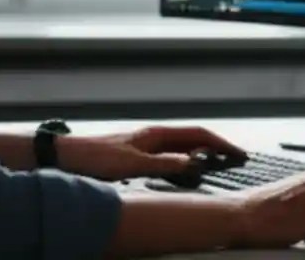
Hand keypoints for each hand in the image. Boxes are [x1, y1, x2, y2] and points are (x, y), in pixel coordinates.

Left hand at [58, 125, 244, 180]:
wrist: (68, 156)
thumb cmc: (96, 157)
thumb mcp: (132, 163)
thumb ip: (163, 163)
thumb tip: (194, 162)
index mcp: (156, 134)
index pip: (197, 133)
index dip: (220, 142)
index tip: (237, 152)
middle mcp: (154, 136)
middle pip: (193, 139)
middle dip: (216, 147)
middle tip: (234, 159)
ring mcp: (146, 145)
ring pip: (182, 147)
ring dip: (201, 154)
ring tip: (217, 165)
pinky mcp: (138, 155)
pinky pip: (170, 156)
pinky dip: (185, 161)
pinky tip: (185, 171)